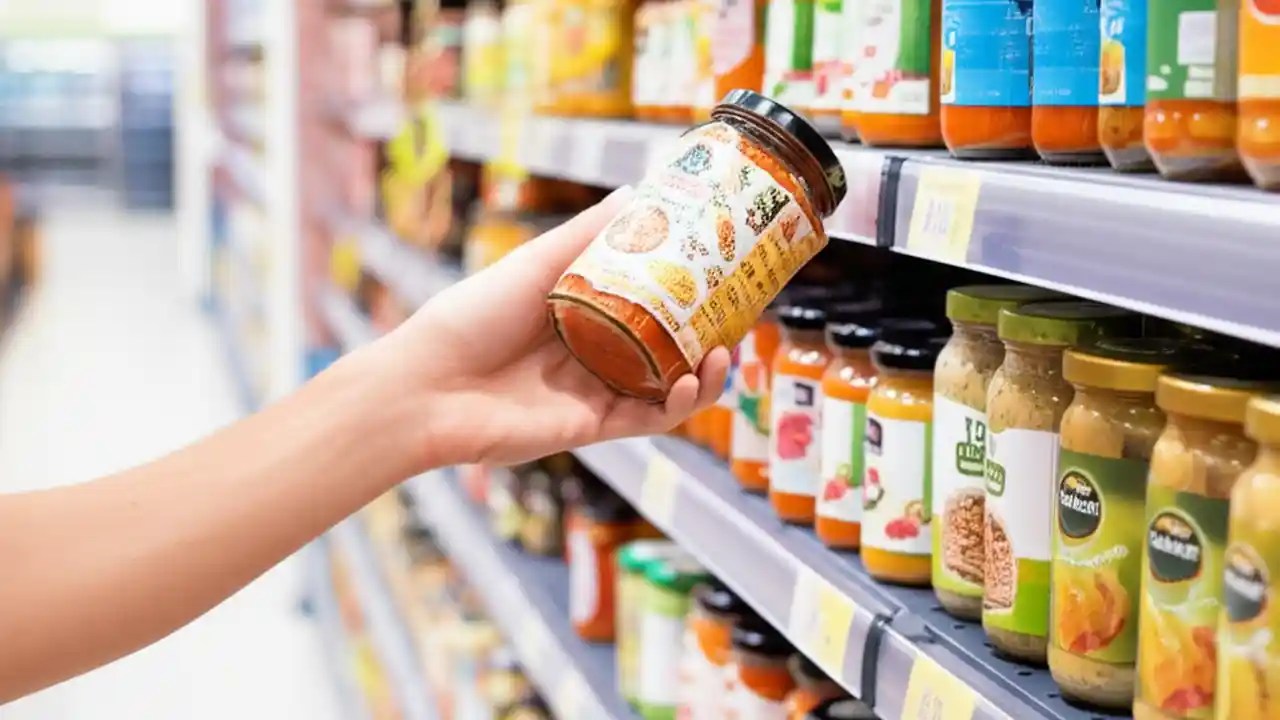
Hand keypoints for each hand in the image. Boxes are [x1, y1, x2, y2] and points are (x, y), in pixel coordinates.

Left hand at [378, 187, 730, 468]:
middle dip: (706, 334)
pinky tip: (689, 382)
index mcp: (580, 312)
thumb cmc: (470, 316)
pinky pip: (647, 419)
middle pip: (665, 345)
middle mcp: (592, 353)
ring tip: (723, 353)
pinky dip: (676, 405)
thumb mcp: (533, 265)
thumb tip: (636, 192)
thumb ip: (584, 236)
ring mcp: (594, 392)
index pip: (646, 301)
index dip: (686, 291)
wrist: (427, 386)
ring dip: (702, 375)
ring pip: (665, 387)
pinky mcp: (591, 427)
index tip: (720, 271)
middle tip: (739, 314)